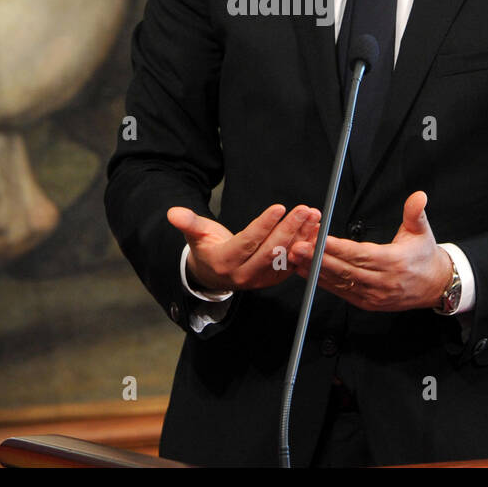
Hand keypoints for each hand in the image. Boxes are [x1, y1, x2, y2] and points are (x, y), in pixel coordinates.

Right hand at [168, 203, 319, 292]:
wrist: (214, 274)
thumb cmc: (207, 247)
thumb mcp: (195, 234)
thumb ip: (188, 223)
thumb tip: (173, 213)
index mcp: (225, 262)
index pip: (248, 242)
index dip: (264, 225)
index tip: (279, 207)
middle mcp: (245, 274)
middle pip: (271, 251)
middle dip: (290, 229)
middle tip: (304, 210)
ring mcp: (261, 279)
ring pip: (285, 258)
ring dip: (303, 237)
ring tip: (314, 217)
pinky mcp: (273, 278)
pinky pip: (292, 263)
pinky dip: (305, 246)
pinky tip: (315, 229)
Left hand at [287, 191, 454, 311]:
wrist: (435, 286)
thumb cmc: (424, 256)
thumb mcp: (422, 231)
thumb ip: (415, 213)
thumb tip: (418, 196)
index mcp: (393, 262)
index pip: (360, 254)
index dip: (338, 247)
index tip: (320, 238)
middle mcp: (382, 282)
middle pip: (345, 269)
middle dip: (318, 258)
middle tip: (298, 247)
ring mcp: (373, 295)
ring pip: (339, 282)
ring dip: (315, 271)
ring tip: (296, 258)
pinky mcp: (366, 303)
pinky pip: (341, 292)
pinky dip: (322, 282)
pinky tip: (306, 271)